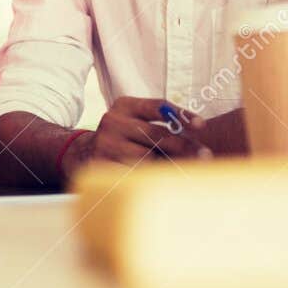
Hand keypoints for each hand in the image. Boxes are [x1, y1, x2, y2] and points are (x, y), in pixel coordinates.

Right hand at [61, 96, 211, 177]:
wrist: (82, 154)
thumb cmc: (123, 138)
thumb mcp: (135, 122)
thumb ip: (161, 124)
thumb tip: (197, 137)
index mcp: (125, 105)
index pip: (158, 106)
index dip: (182, 115)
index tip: (202, 125)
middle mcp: (113, 120)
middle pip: (158, 134)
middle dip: (185, 146)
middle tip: (206, 156)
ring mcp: (106, 143)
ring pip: (148, 157)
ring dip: (169, 166)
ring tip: (184, 172)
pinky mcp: (101, 165)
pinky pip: (134, 174)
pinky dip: (150, 178)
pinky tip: (161, 182)